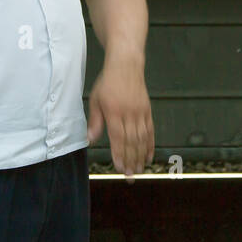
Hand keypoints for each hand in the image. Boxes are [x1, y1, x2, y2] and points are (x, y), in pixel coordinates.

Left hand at [86, 59, 152, 180]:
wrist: (126, 66)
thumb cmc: (108, 83)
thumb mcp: (95, 100)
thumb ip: (95, 121)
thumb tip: (91, 140)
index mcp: (114, 111)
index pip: (118, 137)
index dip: (119, 154)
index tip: (120, 168)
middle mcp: (129, 113)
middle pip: (131, 141)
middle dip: (131, 160)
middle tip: (130, 176)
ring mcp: (140, 112)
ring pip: (142, 138)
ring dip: (140, 156)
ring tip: (138, 170)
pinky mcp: (147, 111)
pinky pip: (150, 131)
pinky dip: (150, 145)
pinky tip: (148, 156)